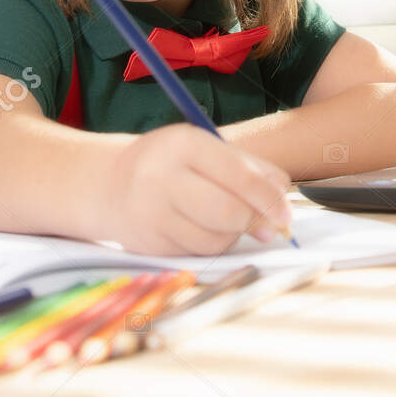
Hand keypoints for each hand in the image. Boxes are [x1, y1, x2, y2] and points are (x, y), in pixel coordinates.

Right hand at [98, 123, 293, 255]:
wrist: (108, 184)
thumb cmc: (169, 163)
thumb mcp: (205, 149)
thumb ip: (248, 167)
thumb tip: (283, 198)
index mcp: (183, 144)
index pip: (238, 175)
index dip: (269, 198)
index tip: (286, 213)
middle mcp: (162, 177)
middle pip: (228, 212)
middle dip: (254, 222)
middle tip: (267, 226)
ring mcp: (152, 213)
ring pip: (216, 239)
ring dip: (234, 235)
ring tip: (227, 220)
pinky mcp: (149, 243)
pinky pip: (198, 253)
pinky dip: (211, 244)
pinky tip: (202, 228)